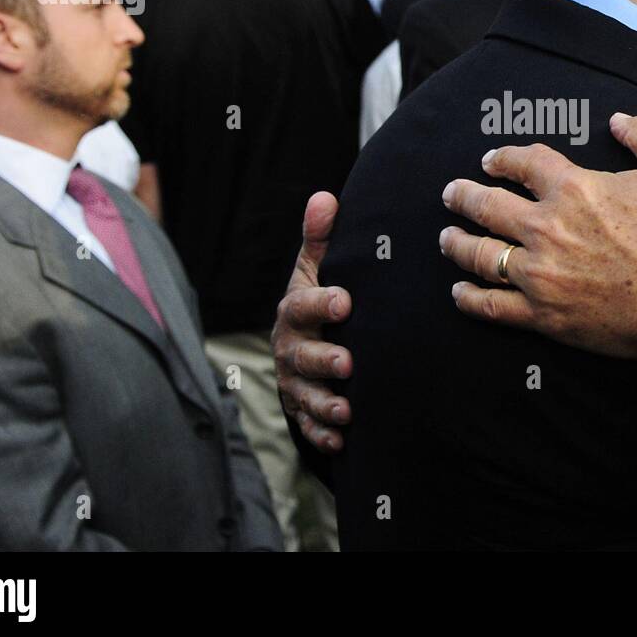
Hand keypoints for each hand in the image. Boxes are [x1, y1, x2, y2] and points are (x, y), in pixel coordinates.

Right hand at [271, 191, 354, 452]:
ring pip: (304, 395)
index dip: (321, 302)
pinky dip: (322, 433)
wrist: (306, 339)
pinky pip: (308, 425)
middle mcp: (290, 346)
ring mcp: (294, 380)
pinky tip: (340, 440)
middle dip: (322, 359)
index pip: (302, 304)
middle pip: (301, 355)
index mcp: (294, 309)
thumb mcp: (317, 266)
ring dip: (324, 402)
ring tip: (346, 409)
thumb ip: (321, 236)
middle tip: (347, 362)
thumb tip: (326, 197)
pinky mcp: (302, 409)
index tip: (346, 300)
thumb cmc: (317, 297)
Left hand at [438, 113, 636, 400]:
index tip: (491, 160)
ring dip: (457, 242)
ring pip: (480, 255)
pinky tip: (459, 292)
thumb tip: (618, 119)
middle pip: (487, 205)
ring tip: (446, 237)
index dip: (503, 158)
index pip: (523, 163)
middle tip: (450, 193)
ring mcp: (540, 274)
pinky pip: (491, 306)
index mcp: (574, 189)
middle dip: (462, 195)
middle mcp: (547, 228)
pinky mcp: (543, 315)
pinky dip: (468, 298)